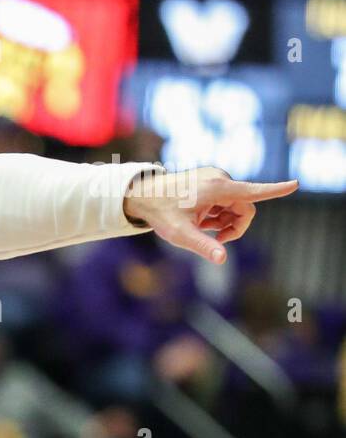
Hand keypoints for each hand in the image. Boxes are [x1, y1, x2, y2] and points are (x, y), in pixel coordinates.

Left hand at [122, 167, 296, 263]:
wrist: (142, 195)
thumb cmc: (160, 214)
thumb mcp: (180, 234)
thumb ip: (203, 246)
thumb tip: (222, 259)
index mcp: (217, 188)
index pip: (254, 192)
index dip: (276, 190)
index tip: (295, 184)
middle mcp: (221, 179)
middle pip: (245, 208)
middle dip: (235, 226)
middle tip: (215, 239)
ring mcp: (216, 178)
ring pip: (235, 206)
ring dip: (224, 221)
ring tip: (201, 227)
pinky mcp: (212, 180)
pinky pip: (225, 201)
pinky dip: (217, 214)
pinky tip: (200, 219)